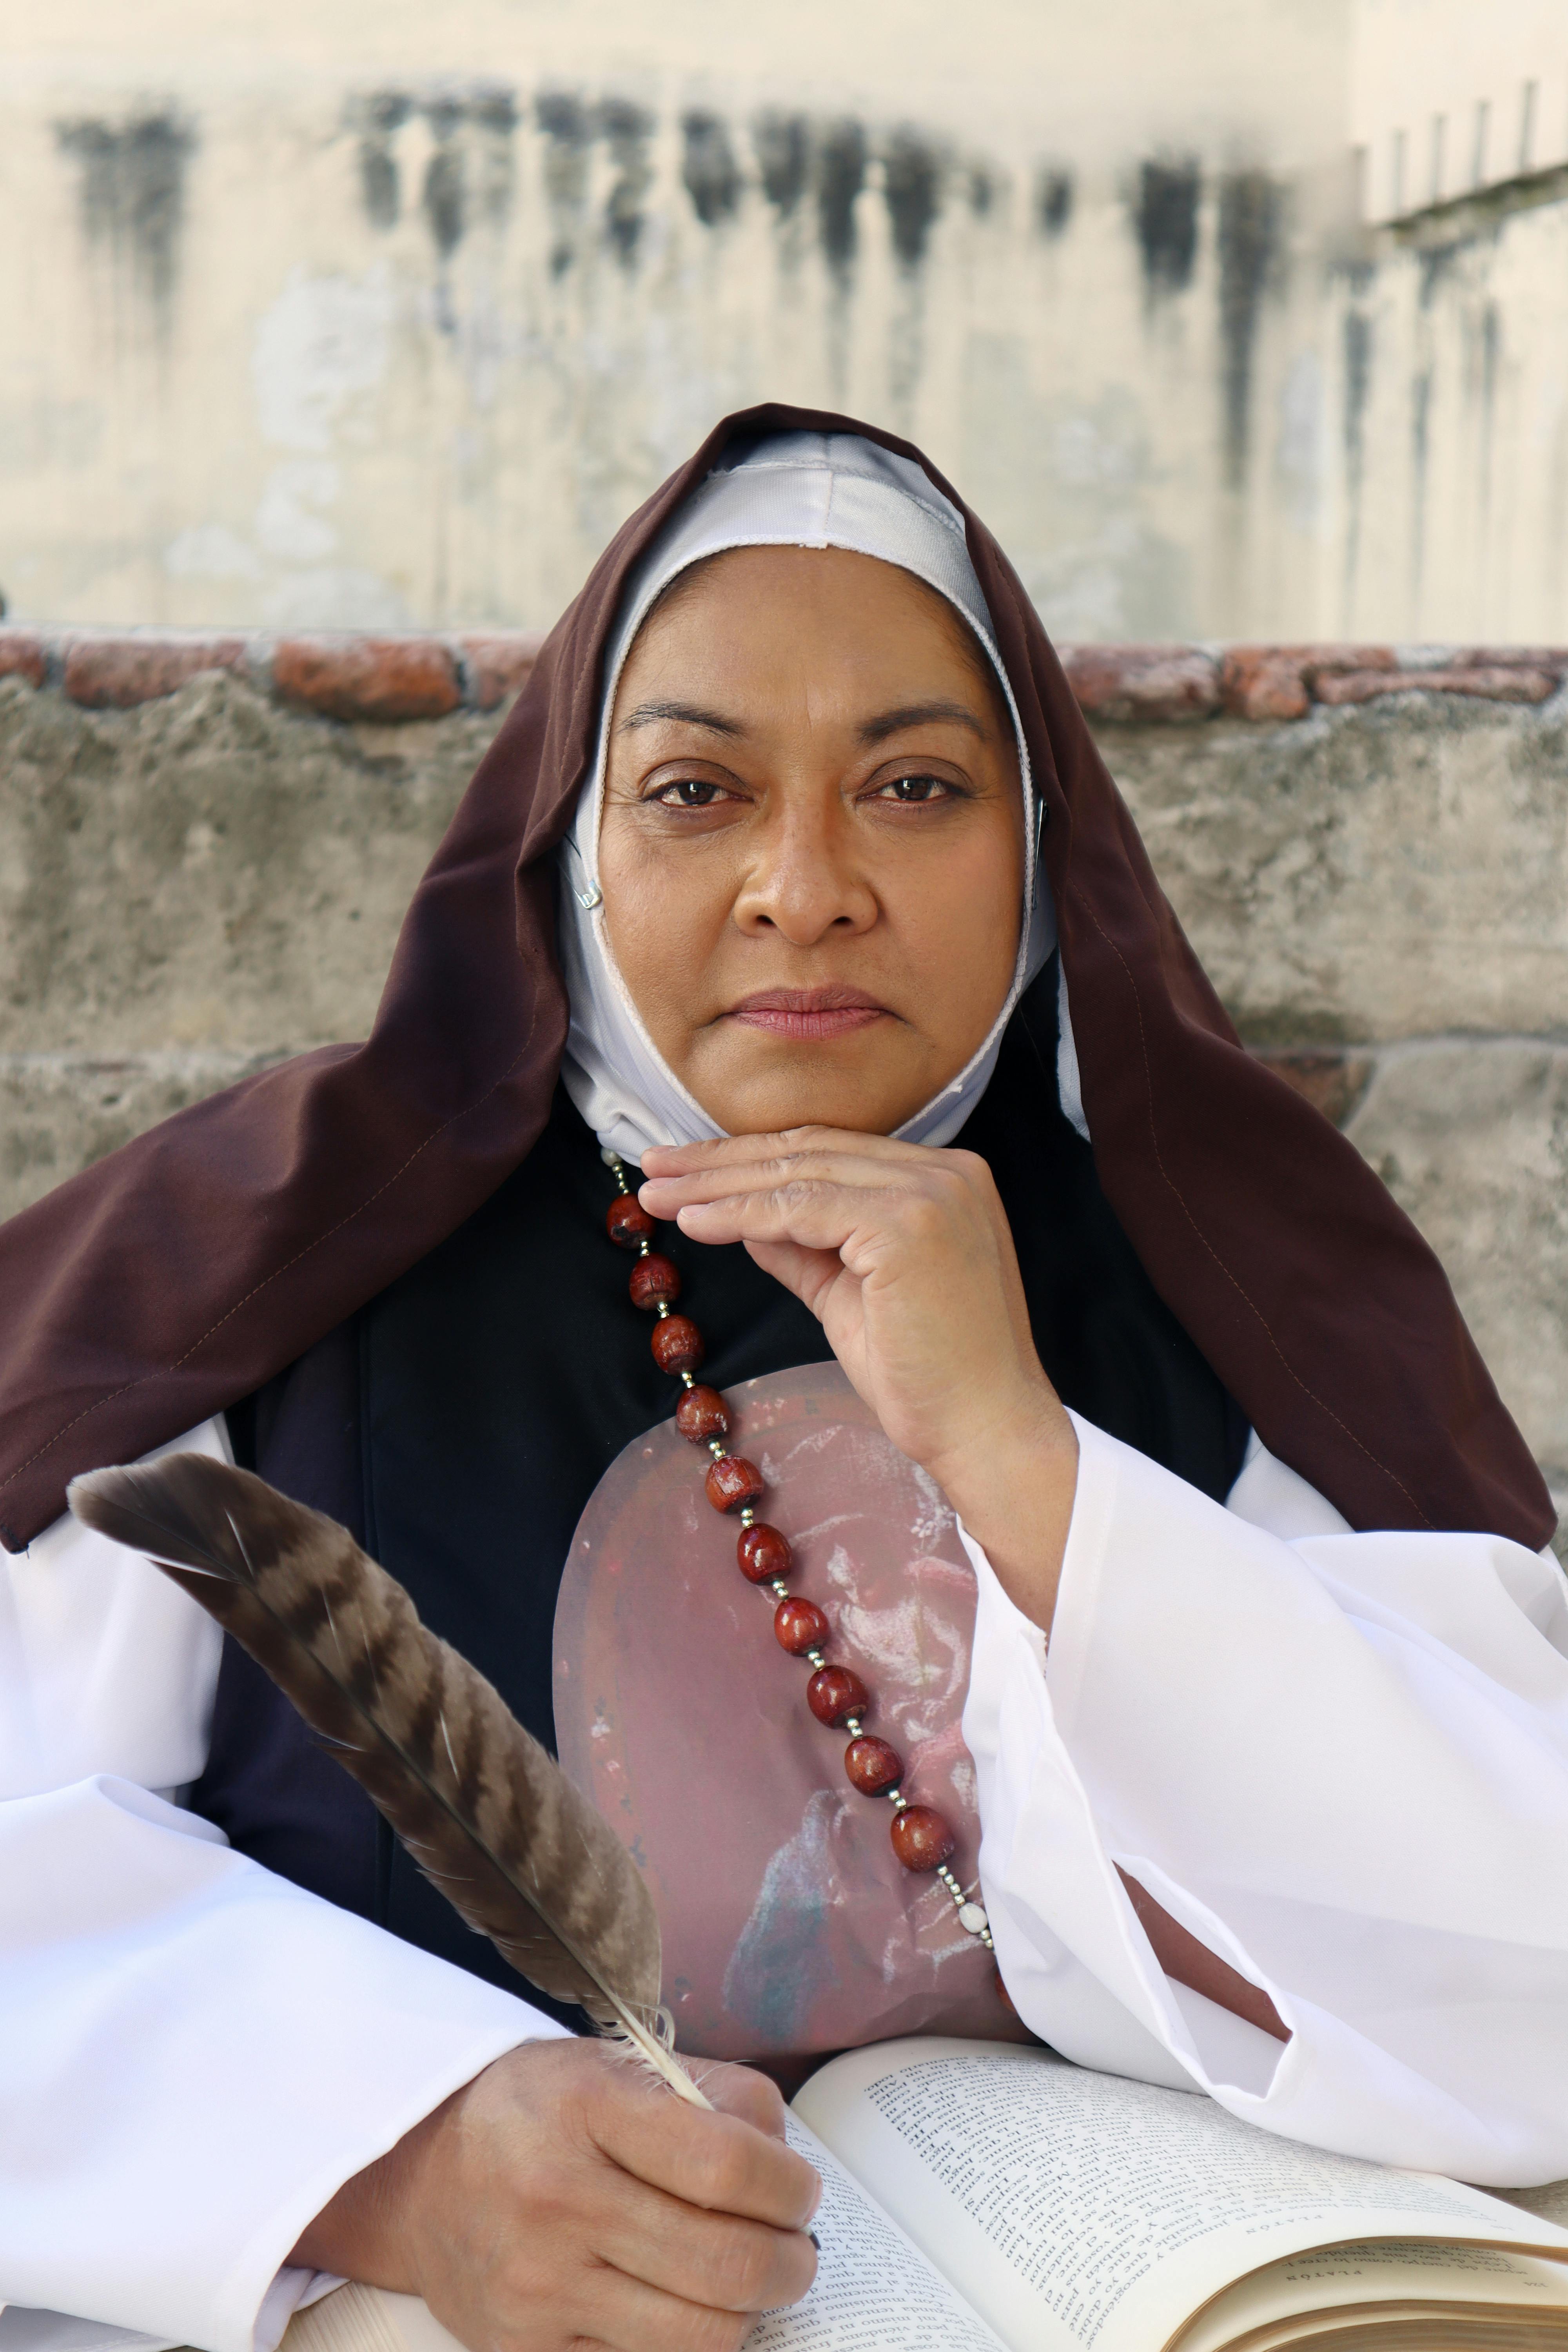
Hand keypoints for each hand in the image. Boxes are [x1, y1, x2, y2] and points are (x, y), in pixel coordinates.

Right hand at [289, 2037, 819, 2351]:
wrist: (422, 2176)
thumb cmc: (538, 2114)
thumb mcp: (620, 2066)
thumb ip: (715, 2097)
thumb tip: (785, 2161)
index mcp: (587, 2108)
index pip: (726, 2163)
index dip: (788, 2186)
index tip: (800, 2191)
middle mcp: (559, 2198)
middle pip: (725, 2262)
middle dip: (789, 2264)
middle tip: (794, 2248)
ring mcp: (540, 2285)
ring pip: (699, 2334)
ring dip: (749, 2313)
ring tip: (749, 2280)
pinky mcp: (527, 2349)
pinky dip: (686, 2343)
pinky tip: (684, 2304)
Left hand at [639, 1129, 1076, 1628]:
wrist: (986, 1433)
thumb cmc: (927, 1377)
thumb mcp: (850, 1296)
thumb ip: (804, 1249)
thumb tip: (744, 1218)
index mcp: (942, 1179)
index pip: (827, 1153)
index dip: (749, 1158)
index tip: (685, 1170)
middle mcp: (946, 1171)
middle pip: (808, 1151)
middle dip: (720, 1161)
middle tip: (652, 1167)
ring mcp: (932, 1192)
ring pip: (797, 1173)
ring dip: (716, 1183)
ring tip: (656, 1194)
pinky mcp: (909, 1223)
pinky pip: (800, 1209)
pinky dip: (740, 1213)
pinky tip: (692, 1220)